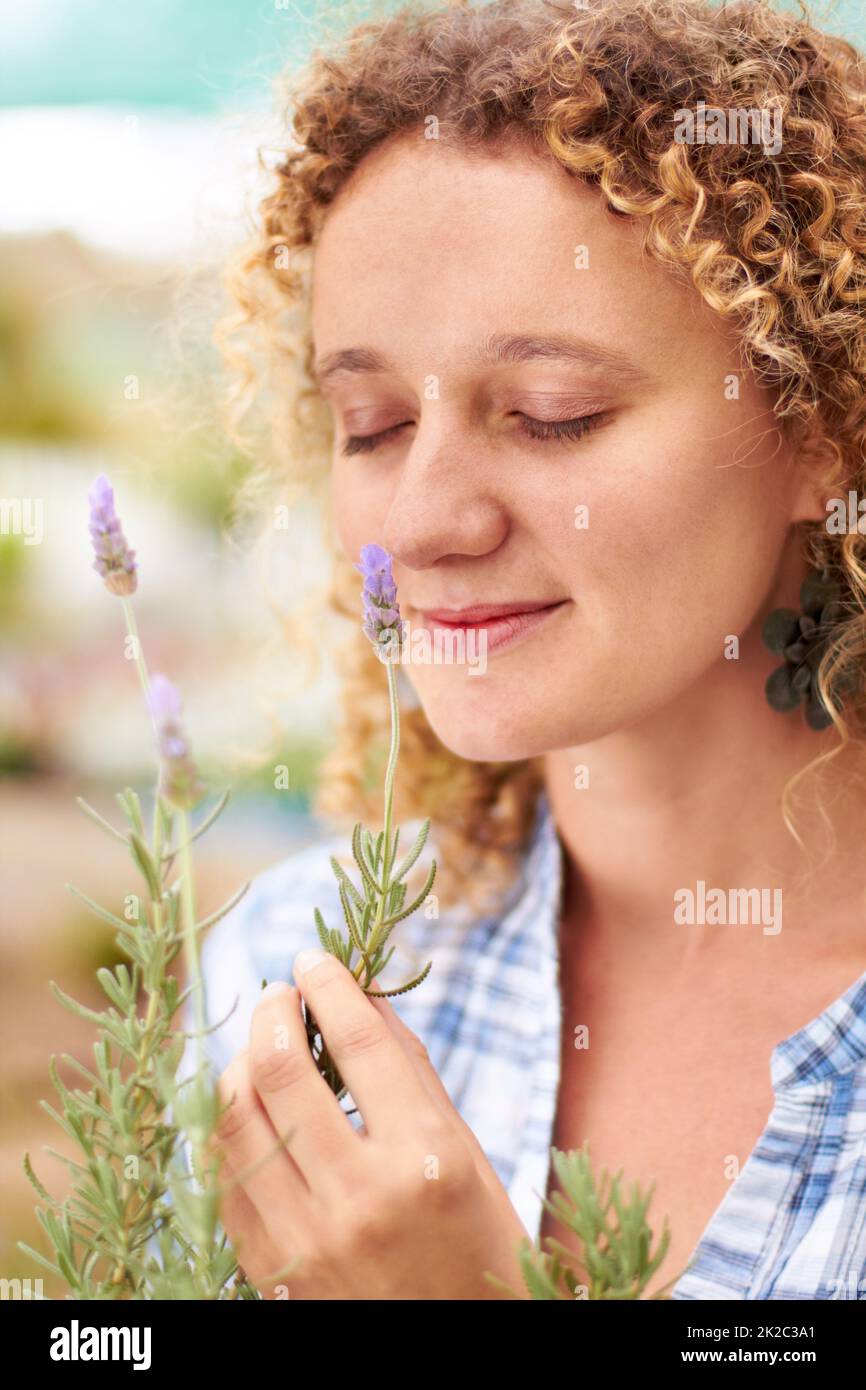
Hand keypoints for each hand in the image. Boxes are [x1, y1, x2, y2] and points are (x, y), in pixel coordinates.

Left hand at [211, 948, 533, 1299]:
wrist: (457, 1349)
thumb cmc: (478, 1245)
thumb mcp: (467, 1155)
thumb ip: (413, 1074)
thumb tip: (363, 997)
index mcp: (425, 1161)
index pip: (361, 1043)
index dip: (330, 987)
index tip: (315, 959)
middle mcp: (359, 1198)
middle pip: (280, 1071)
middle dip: (273, 1012)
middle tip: (282, 992)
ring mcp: (305, 1240)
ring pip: (233, 1118)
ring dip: (239, 1063)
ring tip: (261, 1047)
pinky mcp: (269, 1270)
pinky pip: (224, 1175)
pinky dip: (230, 1126)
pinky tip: (251, 1108)